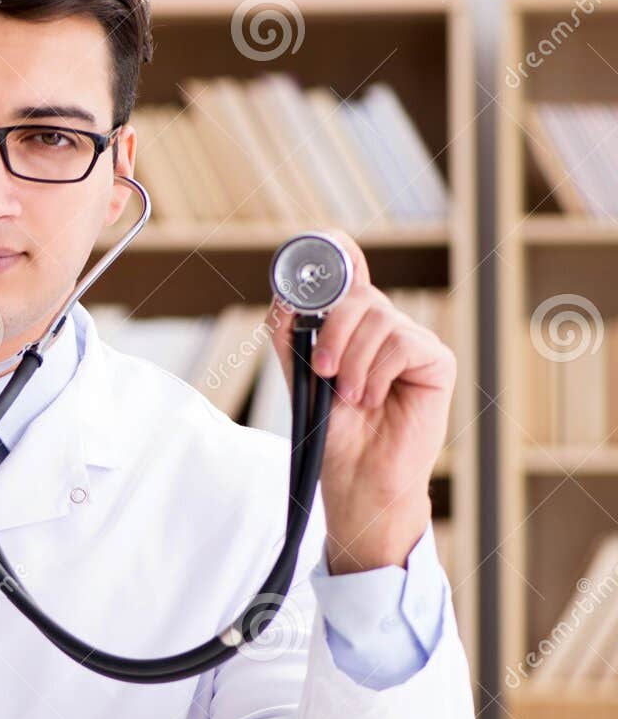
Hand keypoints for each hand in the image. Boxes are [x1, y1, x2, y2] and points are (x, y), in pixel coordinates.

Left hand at [266, 229, 455, 574]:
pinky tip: (374, 399)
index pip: (350, 273)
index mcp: (353, 327)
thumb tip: (284, 296)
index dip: (337, 251)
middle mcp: (385, 326)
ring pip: (378, 320)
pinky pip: (401, 344)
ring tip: (350, 398)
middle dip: (332, 331)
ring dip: (352, 363)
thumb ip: (291, 336)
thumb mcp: (301, 377)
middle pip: (357, 295)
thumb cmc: (333, 433)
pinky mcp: (436, 362)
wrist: (356, 477)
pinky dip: (377, 374)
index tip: (324, 241)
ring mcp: (413, 341)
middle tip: (323, 371)